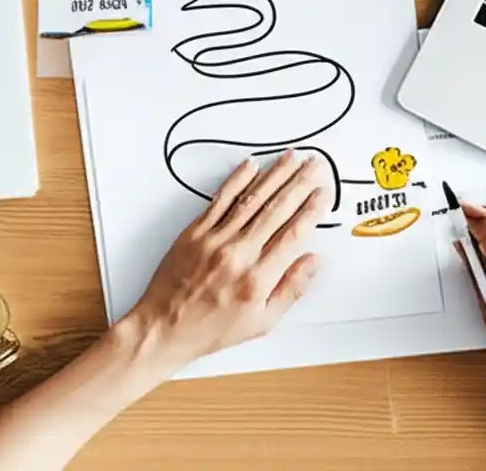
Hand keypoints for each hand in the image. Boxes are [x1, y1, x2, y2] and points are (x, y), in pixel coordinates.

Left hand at [123, 150, 329, 373]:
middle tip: (314, 166)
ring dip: (274, 174)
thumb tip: (312, 262)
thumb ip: (291, 289)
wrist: (162, 328)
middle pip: (277, 209)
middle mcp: (237, 254)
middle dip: (299, 184)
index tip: (323, 194)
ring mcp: (214, 239)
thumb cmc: (210, 328)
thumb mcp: (261, 322)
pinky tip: (252, 166)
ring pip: (252, 199)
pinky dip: (237, 180)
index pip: (293, 234)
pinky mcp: (195, 232)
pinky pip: (220, 200)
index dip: (312, 210)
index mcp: (257, 279)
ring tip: (291, 158)